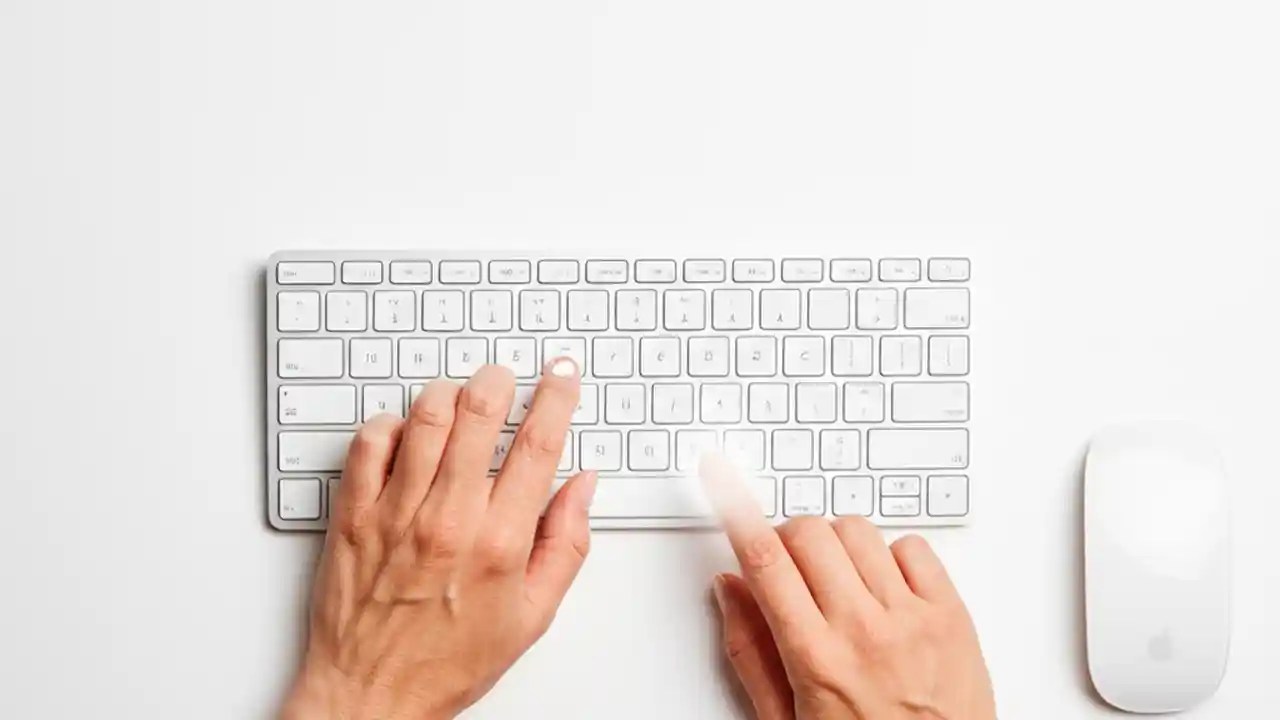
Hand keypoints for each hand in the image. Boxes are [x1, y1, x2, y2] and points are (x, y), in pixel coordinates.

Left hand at [281, 359, 595, 719]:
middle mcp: (448, 519)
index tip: (562, 375)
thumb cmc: (448, 663)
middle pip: (479, 411)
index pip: (537, 444)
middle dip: (499, 379)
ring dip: (448, 393)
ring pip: (425, 415)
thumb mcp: (532, 616)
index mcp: (500, 543)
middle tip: (505, 377)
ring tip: (458, 399)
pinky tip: (407, 436)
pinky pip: (369, 441)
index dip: (557, 396)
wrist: (371, 698)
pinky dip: (391, 424)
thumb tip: (582, 487)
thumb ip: (566, 544)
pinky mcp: (353, 515)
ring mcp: (396, 513)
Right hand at [702, 454, 994, 719]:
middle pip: (809, 533)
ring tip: (840, 584)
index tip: (720, 474)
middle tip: (790, 568)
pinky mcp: (951, 615)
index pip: (764, 559)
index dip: (735, 505)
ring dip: (836, 545)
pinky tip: (882, 589)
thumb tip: (730, 589)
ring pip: (857, 531)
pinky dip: (890, 556)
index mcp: (814, 659)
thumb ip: (750, 652)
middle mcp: (863, 631)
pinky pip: (912, 546)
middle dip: (788, 539)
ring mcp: (912, 619)